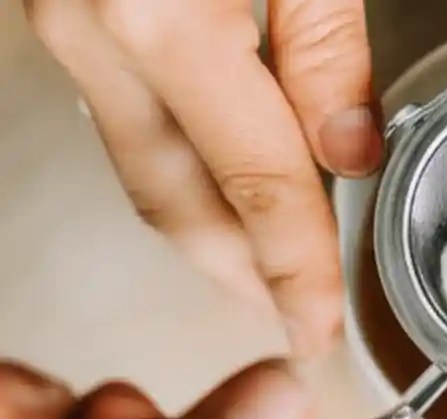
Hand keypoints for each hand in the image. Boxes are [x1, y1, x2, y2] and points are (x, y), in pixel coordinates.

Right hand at [23, 0, 380, 356]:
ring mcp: (62, 21)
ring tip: (272, 270)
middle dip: (244, 280)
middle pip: (179, 203)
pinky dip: (180, 169)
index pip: (256, 184)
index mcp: (162, 16)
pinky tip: (225, 183)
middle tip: (302, 320)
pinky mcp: (64, 10)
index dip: (297, 269)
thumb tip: (350, 150)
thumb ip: (327, 45)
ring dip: (210, 232)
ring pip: (143, 169)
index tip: (321, 325)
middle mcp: (93, 31)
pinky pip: (124, 119)